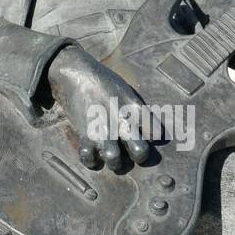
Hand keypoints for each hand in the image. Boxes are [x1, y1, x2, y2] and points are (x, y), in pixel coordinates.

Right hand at [46, 46, 149, 170]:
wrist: (77, 73)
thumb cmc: (104, 82)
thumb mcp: (127, 92)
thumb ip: (136, 110)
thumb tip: (146, 129)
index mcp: (135, 108)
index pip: (156, 132)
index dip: (154, 136)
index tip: (148, 134)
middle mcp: (122, 121)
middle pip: (140, 151)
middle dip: (139, 156)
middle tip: (133, 152)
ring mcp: (103, 129)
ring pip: (114, 159)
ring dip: (114, 162)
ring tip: (113, 157)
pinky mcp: (85, 133)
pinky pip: (88, 157)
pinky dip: (90, 160)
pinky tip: (93, 154)